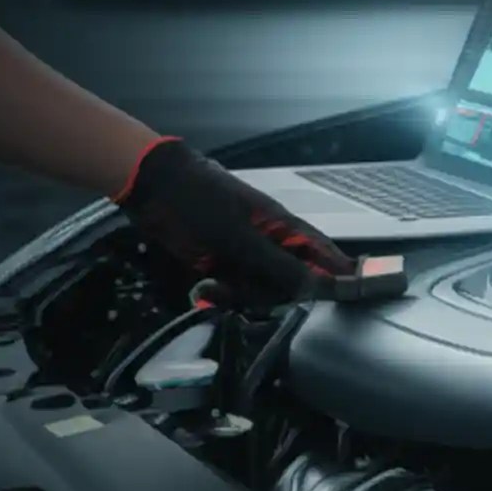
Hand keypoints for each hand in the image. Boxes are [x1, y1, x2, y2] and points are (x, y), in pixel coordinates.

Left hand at [113, 138, 354, 302]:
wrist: (153, 186)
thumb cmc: (200, 204)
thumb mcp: (240, 238)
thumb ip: (280, 265)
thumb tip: (320, 288)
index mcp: (284, 228)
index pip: (325, 256)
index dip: (337, 278)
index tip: (338, 304)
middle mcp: (271, 242)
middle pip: (293, 282)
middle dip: (274, 296)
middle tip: (246, 295)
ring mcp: (246, 253)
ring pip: (262, 288)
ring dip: (241, 296)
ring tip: (214, 289)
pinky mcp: (223, 262)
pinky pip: (235, 287)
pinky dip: (221, 293)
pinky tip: (204, 290)